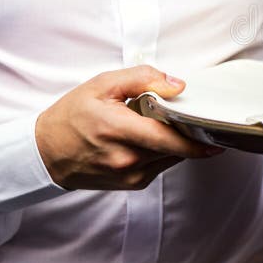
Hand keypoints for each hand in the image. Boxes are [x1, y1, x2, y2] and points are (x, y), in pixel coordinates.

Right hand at [36, 65, 222, 190]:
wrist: (45, 152)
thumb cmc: (72, 116)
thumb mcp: (103, 84)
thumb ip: (143, 78)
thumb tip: (176, 85)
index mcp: (118, 130)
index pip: (168, 139)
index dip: (196, 140)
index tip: (217, 136)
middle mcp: (126, 158)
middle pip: (174, 148)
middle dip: (187, 133)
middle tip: (193, 118)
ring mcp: (128, 175)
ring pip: (170, 158)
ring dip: (174, 143)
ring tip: (160, 125)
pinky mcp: (130, 184)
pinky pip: (159, 166)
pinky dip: (162, 152)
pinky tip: (149, 139)